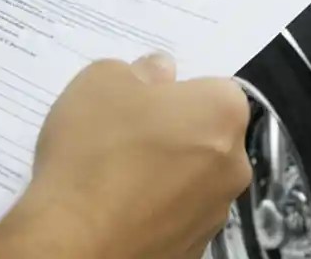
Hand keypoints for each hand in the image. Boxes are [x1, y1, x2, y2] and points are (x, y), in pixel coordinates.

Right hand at [0, 53, 251, 258]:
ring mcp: (217, 213)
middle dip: (175, 134)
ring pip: (194, 179)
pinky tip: (118, 212)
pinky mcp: (195, 250)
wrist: (75, 244)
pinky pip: (178, 216)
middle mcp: (235, 163)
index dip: (175, 93)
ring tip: (115, 180)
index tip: (140, 104)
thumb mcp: (102, 82)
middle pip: (208, 136)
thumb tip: (161, 74)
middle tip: (125, 139)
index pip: (212, 90)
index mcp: (224, 112)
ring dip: (167, 175)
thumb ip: (141, 71)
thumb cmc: (94, 151)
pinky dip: (155, 212)